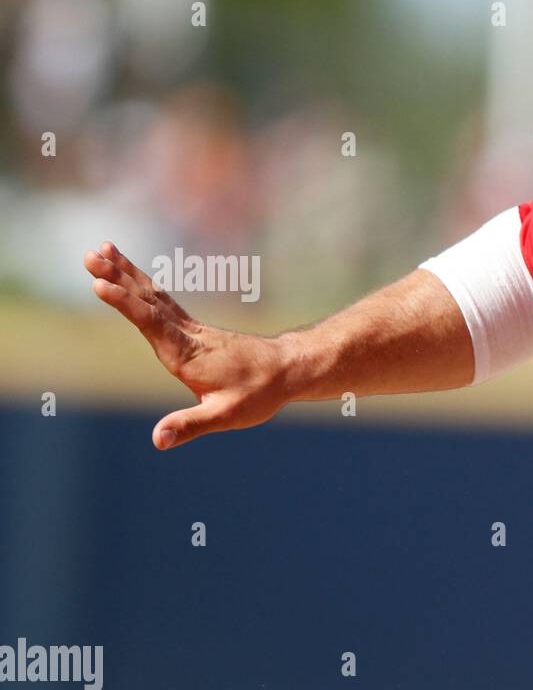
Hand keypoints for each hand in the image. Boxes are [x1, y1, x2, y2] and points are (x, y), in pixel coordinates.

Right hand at [84, 241, 295, 448]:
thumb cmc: (259, 394)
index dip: (124, 303)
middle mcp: (186, 335)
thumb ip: (190, 425)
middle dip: (117, 277)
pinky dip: (143, 286)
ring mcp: (190, 329)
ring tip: (101, 249)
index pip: (151, 323)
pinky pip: (162, 302)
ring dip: (127, 273)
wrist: (288, 369)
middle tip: (88, 254)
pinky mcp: (194, 329)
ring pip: (154, 296)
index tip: (99, 283)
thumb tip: (158, 440)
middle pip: (147, 301)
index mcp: (187, 354)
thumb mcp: (225, 416)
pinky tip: (131, 277)